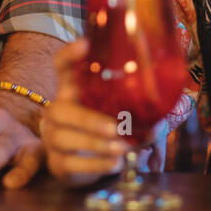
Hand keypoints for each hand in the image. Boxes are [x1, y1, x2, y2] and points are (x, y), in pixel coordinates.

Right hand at [41, 38, 171, 186]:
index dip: (69, 54)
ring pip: (63, 138)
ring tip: (121, 148)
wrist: (91, 164)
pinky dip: (95, 165)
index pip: (62, 65)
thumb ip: (140, 114)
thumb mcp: (123, 115)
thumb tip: (157, 123)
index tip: (85, 45)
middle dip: (88, 120)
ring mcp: (53, 138)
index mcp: (73, 90)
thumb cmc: (109, 129)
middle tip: (115, 128)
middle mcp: (58, 111)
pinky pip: (70, 164)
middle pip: (59, 109)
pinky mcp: (57, 163)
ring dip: (95, 144)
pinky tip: (114, 163)